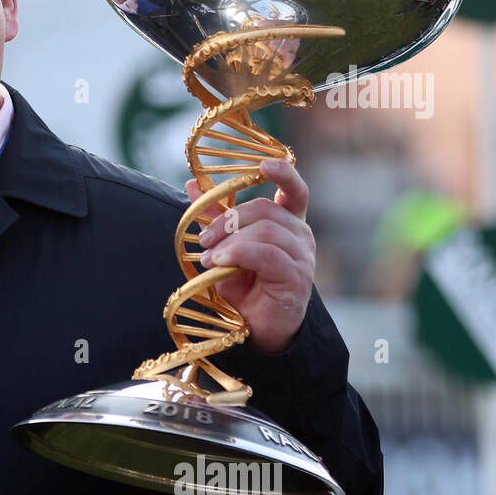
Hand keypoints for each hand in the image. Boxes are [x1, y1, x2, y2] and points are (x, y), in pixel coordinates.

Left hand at [189, 159, 314, 354]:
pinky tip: (219, 263)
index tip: (262, 165)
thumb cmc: (243, 287)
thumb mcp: (224, 246)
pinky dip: (238, 254)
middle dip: (227, 221)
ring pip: (265, 230)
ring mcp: (303, 256)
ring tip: (208, 259)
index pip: (294, 190)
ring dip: (228, 242)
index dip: (283, 173)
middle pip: (264, 209)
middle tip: (203, 241)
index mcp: (286, 223)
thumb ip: (214, 217)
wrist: (255, 329)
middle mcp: (300, 235)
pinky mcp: (297, 277)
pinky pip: (266, 253)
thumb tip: (192, 184)